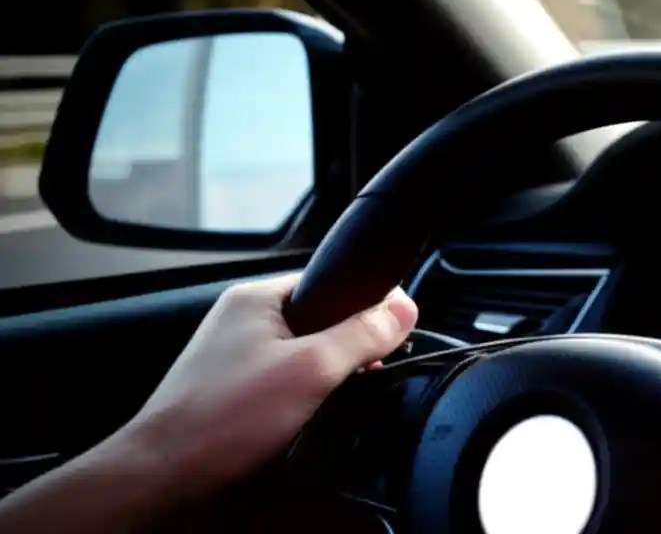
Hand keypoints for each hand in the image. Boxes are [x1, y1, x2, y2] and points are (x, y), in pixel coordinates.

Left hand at [0, 274, 416, 532]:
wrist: (163, 474)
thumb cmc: (220, 420)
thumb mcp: (312, 370)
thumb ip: (363, 336)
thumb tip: (403, 309)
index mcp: (255, 297)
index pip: (331, 282)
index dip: (367, 307)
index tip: (389, 335)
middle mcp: (240, 320)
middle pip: (320, 320)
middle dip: (346, 349)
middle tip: (356, 376)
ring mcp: (232, 356)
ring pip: (302, 354)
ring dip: (322, 377)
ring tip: (322, 402)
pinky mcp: (229, 389)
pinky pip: (282, 381)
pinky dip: (300, 397)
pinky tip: (300, 419)